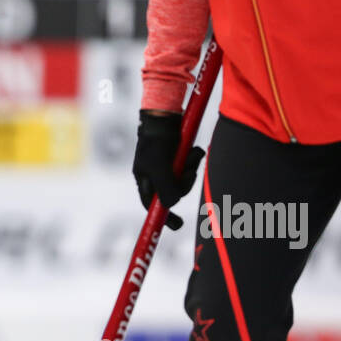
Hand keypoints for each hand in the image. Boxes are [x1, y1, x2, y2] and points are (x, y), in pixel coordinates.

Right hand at [132, 110, 204, 230]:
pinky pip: (191, 164)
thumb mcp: (159, 167)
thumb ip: (166, 188)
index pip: (153, 205)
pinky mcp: (179, 156)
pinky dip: (195, 158)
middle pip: (175, 191)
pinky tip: (193, 150)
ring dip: (190, 167)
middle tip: (187, 171)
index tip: (177, 225)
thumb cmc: (156, 141)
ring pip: (185, 177)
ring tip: (189, 154)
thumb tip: (172, 204)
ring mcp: (168, 166)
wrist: (164, 115)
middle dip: (184, 182)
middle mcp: (156, 176)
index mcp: (145, 182)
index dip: (164, 217)